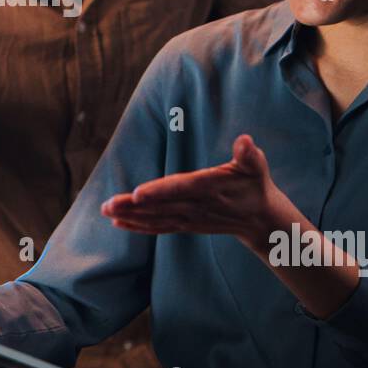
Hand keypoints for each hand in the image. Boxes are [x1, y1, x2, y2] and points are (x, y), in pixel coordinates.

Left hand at [101, 134, 287, 248]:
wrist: (261, 220)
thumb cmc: (255, 185)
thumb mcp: (256, 167)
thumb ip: (249, 155)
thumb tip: (245, 140)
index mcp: (210, 188)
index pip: (180, 189)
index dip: (158, 191)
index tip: (136, 193)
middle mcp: (196, 206)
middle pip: (160, 206)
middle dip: (132, 206)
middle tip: (106, 205)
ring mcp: (190, 218)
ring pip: (156, 218)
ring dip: (130, 216)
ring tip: (106, 211)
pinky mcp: (187, 225)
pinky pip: (160, 227)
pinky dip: (139, 226)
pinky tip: (119, 223)